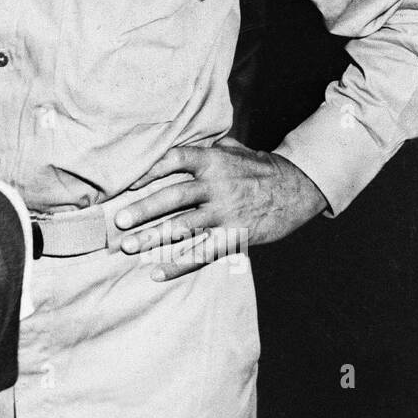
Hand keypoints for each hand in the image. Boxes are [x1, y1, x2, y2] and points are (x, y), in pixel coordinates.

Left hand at [115, 137, 327, 281]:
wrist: (297, 189)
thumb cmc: (259, 168)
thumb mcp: (235, 150)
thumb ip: (206, 148)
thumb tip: (181, 144)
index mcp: (213, 160)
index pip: (175, 159)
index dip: (150, 169)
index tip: (129, 182)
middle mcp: (217, 186)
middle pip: (173, 197)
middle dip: (143, 210)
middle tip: (119, 222)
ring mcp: (226, 213)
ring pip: (183, 228)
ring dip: (153, 239)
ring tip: (128, 247)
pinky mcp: (235, 236)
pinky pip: (202, 253)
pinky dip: (178, 265)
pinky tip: (157, 273)